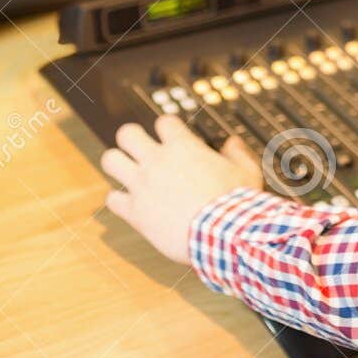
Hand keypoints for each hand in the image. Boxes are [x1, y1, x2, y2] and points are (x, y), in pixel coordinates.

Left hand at [100, 116, 262, 262]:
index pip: (163, 122)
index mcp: (183, 147)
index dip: (167, 128)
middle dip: (131, 139)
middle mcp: (157, 161)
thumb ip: (237, 154)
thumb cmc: (236, 204)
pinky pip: (112, 199)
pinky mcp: (135, 211)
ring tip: (128, 173)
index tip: (171, 138)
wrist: (224, 235)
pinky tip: (130, 205)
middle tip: (139, 149)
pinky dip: (118, 201)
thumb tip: (232, 143)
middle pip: (126, 133)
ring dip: (117, 164)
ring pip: (110, 160)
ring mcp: (142, 185)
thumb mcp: (246, 172)